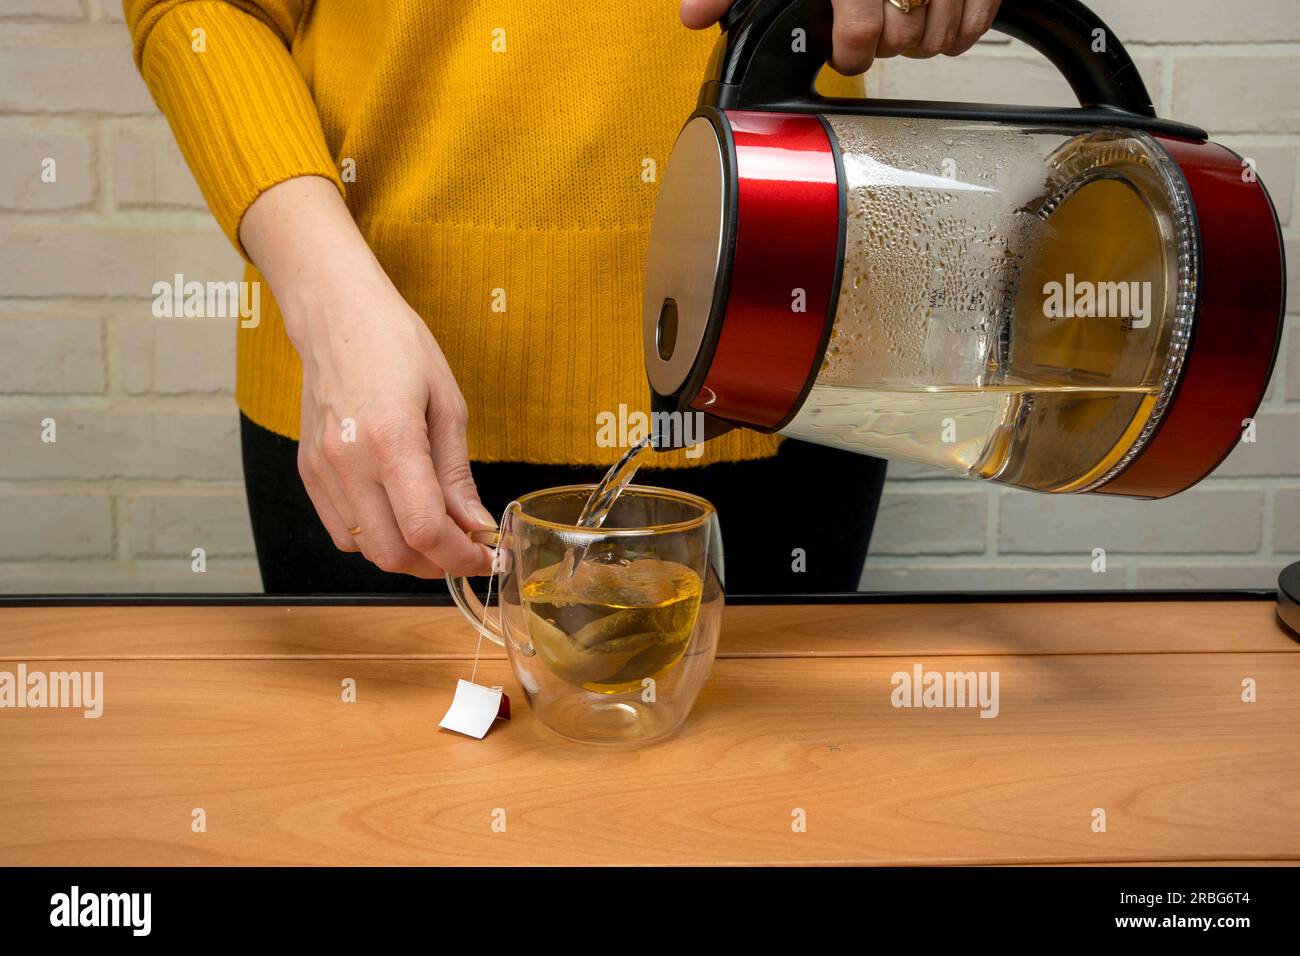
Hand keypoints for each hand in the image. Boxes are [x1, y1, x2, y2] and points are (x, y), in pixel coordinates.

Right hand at [241, 176, 495, 578]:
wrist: (336, 314)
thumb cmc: (395, 345)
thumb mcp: (447, 404)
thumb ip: (458, 474)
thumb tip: (475, 524)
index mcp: (392, 441)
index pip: (425, 530)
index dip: (460, 558)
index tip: (483, 559)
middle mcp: (350, 462)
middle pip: (392, 553)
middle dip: (435, 565)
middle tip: (463, 551)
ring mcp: (323, 470)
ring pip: (364, 549)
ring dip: (405, 554)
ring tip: (433, 532)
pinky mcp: (308, 471)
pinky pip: (341, 530)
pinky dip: (374, 537)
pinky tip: (397, 515)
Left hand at [680, 0, 1002, 74]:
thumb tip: (694, 15)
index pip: (861, 30)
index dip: (851, 53)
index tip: (845, 53)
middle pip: (901, 38)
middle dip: (883, 47)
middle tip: (869, 39)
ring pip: (942, 33)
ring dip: (922, 43)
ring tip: (901, 32)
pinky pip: (982, 15)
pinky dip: (964, 30)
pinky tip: (941, 24)